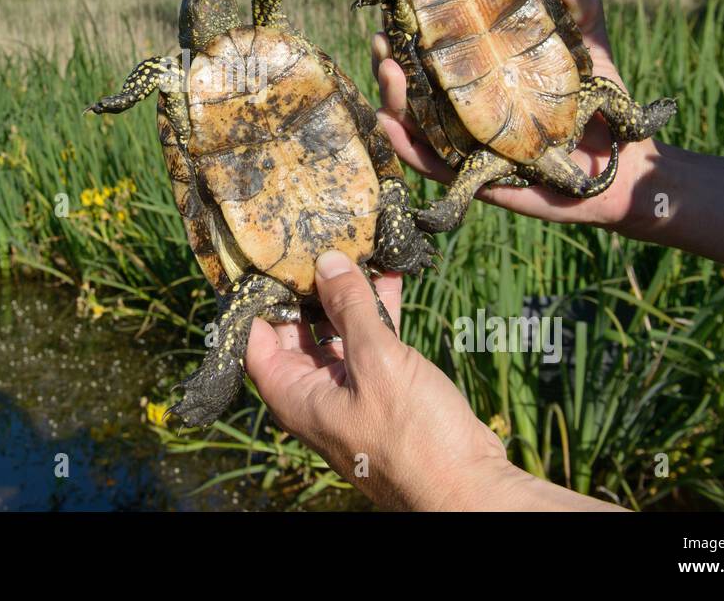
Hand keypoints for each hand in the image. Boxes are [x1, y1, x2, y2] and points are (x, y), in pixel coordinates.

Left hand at [243, 250, 512, 509]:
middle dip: (307, 286)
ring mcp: (350, 391)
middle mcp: (315, 393)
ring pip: (338, 332)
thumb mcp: (378, 361)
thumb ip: (350, 308)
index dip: (259, 297)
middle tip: (314, 238)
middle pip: (297, 330)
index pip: (256, 338)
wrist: (467, 486)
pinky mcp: (384, 389)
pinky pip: (371, 341)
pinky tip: (388, 272)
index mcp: (295, 395)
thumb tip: (327, 261)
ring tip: (352, 245)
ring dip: (347, 294)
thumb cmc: (414, 436)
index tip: (269, 255)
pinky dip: (378, 310)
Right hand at [373, 0, 657, 230]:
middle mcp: (468, 111)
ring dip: (393, 98)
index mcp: (485, 79)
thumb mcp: (591, 47)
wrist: (624, 161)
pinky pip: (430, 165)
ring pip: (415, 124)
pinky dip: (405, 147)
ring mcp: (467, 145)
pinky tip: (388, 123)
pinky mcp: (473, 179)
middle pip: (415, 88)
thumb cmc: (602, 104)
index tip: (398, 9)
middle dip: (390, 63)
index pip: (439, 55)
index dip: (414, 33)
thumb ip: (581, 10)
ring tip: (387, 72)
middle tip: (382, 42)